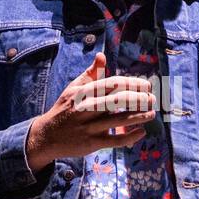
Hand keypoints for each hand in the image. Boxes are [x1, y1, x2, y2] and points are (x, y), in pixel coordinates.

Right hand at [25, 52, 155, 170]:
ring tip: (151, 113)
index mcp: (84, 92)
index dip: (132, 84)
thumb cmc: (65, 109)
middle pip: (118, 100)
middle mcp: (86, 108)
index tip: (146, 85)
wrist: (47, 136)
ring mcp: (89, 127)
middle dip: (139, 99)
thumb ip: (90, 74)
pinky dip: (130, 137)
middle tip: (152, 99)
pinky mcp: (91, 143)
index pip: (113, 84)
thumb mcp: (73, 88)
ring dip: (139, 117)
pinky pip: (115, 140)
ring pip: (119, 121)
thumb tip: (102, 56)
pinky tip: (141, 132)